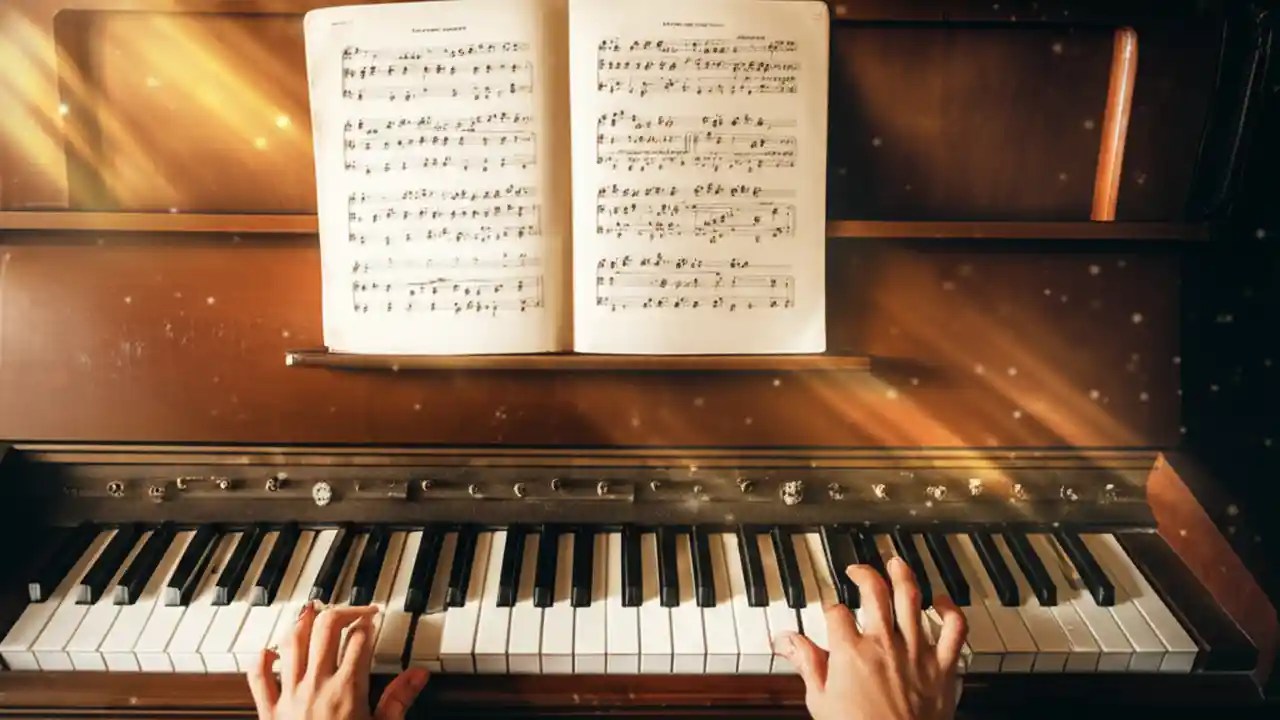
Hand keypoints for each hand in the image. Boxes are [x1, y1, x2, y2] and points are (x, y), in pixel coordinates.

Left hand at [246, 603, 429, 719]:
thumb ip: (399, 700)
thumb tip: (418, 675)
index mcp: (348, 690)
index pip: (360, 639)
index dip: (369, 621)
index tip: (374, 619)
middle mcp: (316, 685)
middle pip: (326, 628)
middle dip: (342, 611)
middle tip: (354, 610)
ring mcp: (289, 696)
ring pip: (291, 641)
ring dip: (302, 622)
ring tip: (314, 611)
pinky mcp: (268, 712)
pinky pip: (258, 677)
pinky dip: (263, 659)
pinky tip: (271, 650)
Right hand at [773, 557, 966, 719]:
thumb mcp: (821, 701)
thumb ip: (806, 663)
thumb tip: (784, 640)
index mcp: (851, 652)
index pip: (836, 612)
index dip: (830, 607)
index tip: (829, 610)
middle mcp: (884, 644)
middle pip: (874, 592)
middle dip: (863, 574)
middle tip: (858, 570)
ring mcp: (916, 652)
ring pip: (912, 598)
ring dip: (903, 575)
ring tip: (896, 562)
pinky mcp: (943, 666)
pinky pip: (954, 629)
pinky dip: (950, 610)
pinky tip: (942, 601)